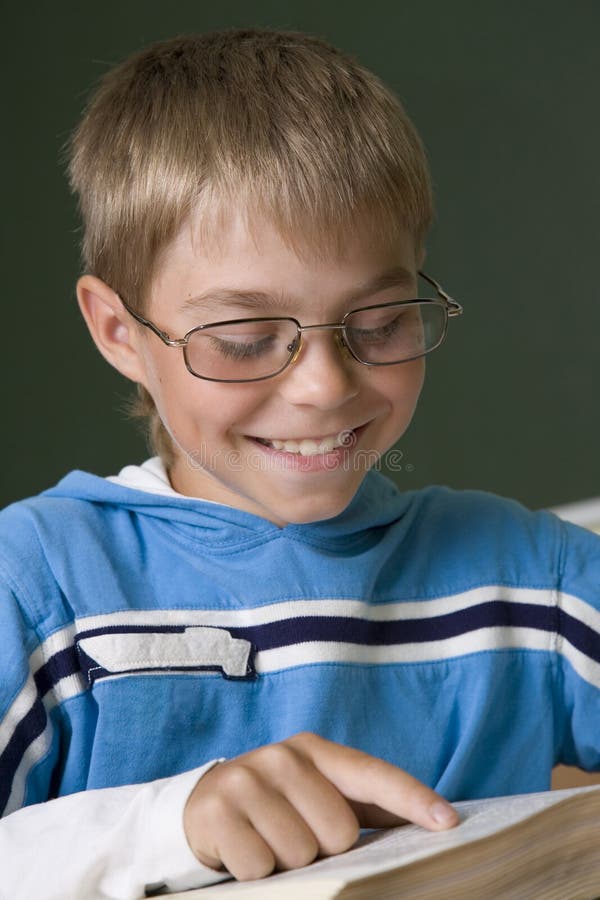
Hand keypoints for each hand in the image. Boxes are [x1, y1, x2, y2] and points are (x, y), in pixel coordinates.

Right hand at [183, 732, 458, 880]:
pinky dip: (256, 873)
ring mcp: (247, 779)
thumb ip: (363, 804)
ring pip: (299, 854)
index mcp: (315, 751)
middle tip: (297, 836)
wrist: (201, 806)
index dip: (412, 798)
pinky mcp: (217, 810)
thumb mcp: (316, 794)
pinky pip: (259, 867)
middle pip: (338, 831)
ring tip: (269, 843)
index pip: (372, 775)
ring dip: (287, 863)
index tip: (449, 822)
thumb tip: (431, 821)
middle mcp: (282, 756)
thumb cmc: (276, 806)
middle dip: (322, 848)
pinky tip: (244, 851)